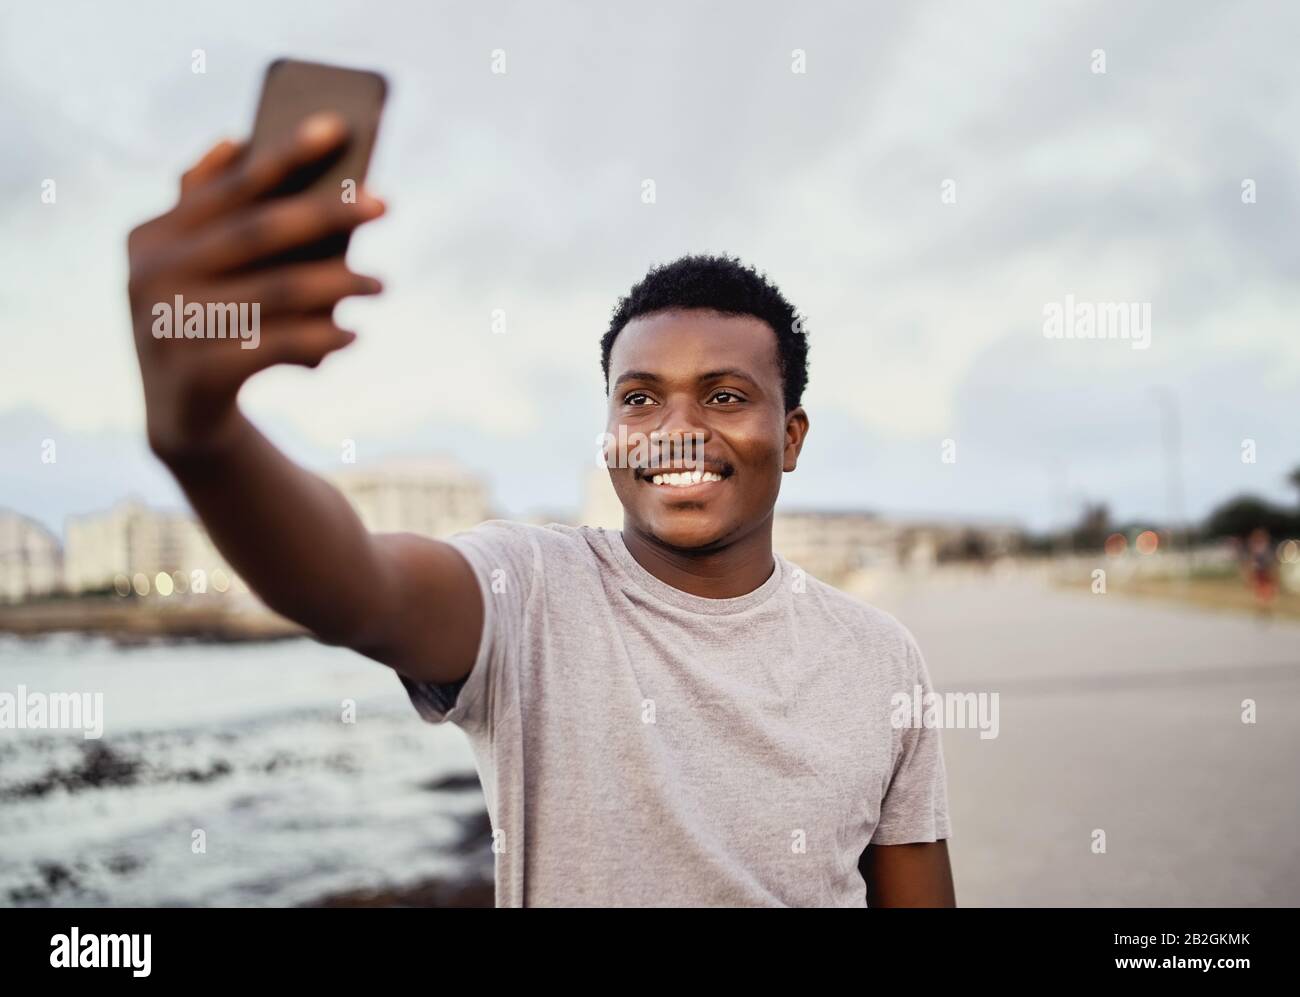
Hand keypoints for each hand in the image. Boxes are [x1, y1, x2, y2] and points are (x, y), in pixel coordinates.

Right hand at [126, 112, 385, 459]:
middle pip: (260, 232)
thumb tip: (234, 142)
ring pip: (279, 291)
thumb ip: (207, 209)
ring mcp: (170, 326)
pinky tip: (352, 334)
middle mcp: (151, 276)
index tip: (338, 127)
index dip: (284, 154)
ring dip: (341, 284)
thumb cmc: (203, 322)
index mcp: (150, 236)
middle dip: (328, 214)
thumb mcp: (193, 266)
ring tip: (380, 284)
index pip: (229, 185)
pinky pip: (280, 345)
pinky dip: (323, 337)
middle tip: (385, 204)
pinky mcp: (199, 374)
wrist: (180, 417)